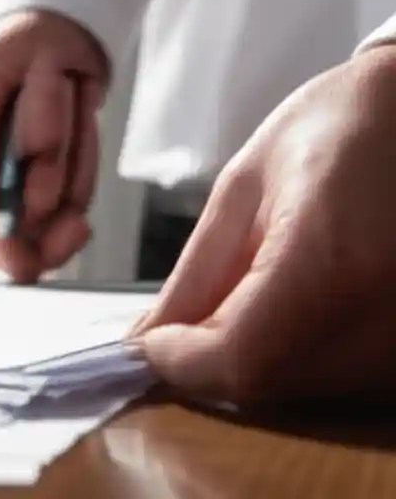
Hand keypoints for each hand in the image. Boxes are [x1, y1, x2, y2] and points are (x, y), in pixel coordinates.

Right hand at [0, 10, 109, 281]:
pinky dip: (84, 167)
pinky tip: (82, 116)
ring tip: (77, 101)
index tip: (22, 265)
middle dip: (46, 218)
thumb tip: (35, 202)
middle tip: (79, 229)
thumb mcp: (43, 66)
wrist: (63, 21)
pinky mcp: (37, 166)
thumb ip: (38, 132)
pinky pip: (69, 191)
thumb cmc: (43, 33)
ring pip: (47, 203)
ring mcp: (6, 159)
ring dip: (75, 169)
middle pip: (6, 214)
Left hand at [133, 46, 395, 406]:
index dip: (179, 361)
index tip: (144, 343)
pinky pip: (341, 376)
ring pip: (303, 389)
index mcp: (333, 262)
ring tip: (237, 298)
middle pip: (269, 383)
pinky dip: (293, 357)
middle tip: (179, 323)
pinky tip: (282, 308)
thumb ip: (195, 274)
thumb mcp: (243, 187)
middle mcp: (384, 317)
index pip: (239, 358)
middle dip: (206, 363)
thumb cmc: (338, 126)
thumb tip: (147, 338)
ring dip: (249, 361)